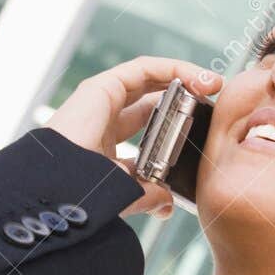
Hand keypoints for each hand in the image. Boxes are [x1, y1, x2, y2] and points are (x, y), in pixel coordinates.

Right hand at [44, 56, 221, 218]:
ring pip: (149, 81)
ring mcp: (99, 103)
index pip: (145, 131)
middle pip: (150, 101)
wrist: (60, 191)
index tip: (205, 131)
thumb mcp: (126, 197)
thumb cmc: (83, 199)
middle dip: (184, 99)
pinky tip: (197, 79)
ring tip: (212, 84)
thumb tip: (167, 205)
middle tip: (213, 103)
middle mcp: (101, 122)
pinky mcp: (101, 87)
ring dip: (184, 78)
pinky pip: (144, 69)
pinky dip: (173, 69)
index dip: (176, 127)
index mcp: (105, 149)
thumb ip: (148, 196)